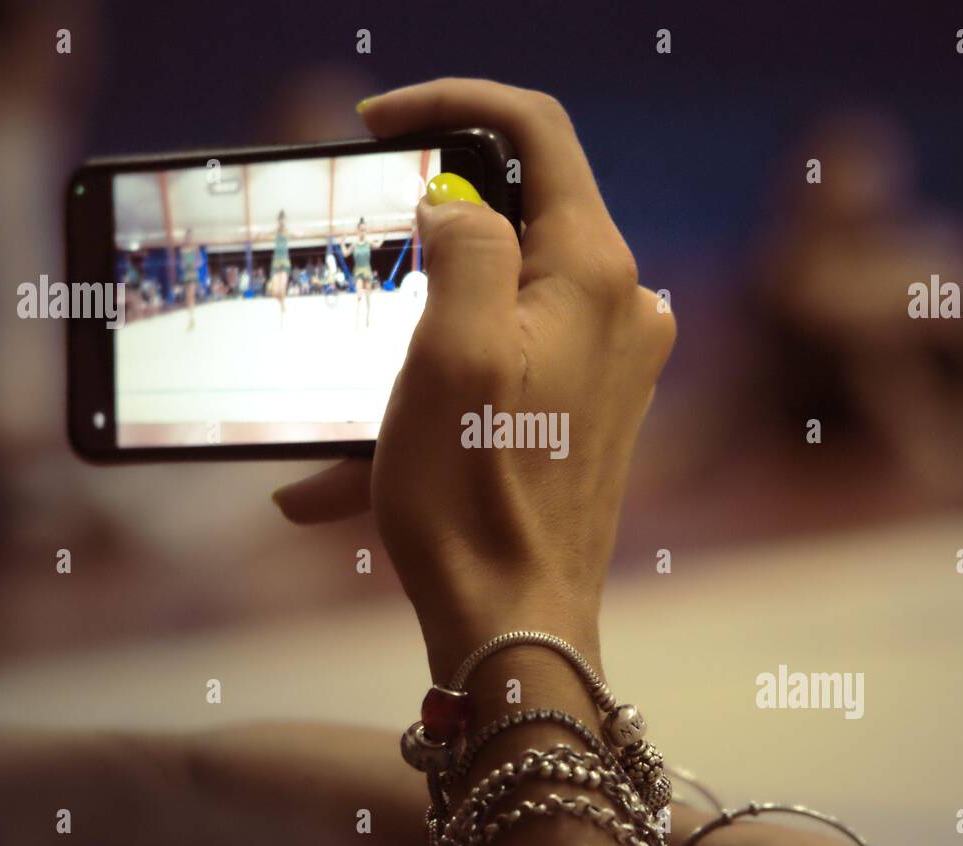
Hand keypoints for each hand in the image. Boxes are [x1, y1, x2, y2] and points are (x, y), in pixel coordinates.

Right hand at [273, 79, 674, 680]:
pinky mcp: (585, 408)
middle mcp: (621, 308)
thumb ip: (464, 245)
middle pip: (517, 216)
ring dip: (411, 336)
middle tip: (358, 266)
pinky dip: (430, 396)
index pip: (538, 133)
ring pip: (495, 300)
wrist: (514, 623)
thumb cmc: (474, 496)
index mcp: (596, 274)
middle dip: (425, 233)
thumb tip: (456, 203)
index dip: (455, 104)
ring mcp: (609, 362)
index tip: (377, 123)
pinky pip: (499, 370)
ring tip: (342, 404)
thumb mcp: (450, 350)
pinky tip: (344, 472)